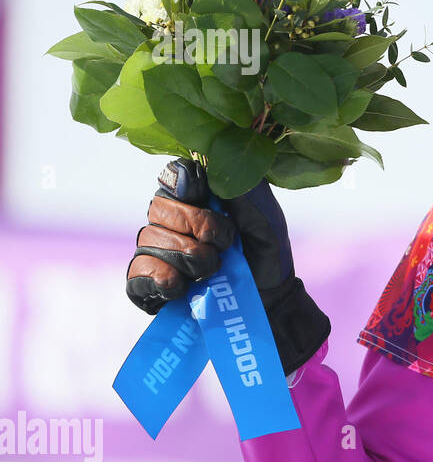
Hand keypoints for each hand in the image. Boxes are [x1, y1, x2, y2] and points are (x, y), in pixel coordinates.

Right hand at [126, 158, 330, 374]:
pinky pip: (136, 273)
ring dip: (190, 258)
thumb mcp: (264, 216)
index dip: (189, 187)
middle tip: (226, 245)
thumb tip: (206, 163)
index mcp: (194, 198)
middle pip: (159, 207)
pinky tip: (182, 287)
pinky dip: (161, 279)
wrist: (268, 298)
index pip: (173, 175)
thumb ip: (239, 187)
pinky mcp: (145, 284)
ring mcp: (153, 251)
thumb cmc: (265, 252)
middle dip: (200, 228)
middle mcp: (168, 220)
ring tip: (213, 271)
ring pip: (149, 240)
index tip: (209, 200)